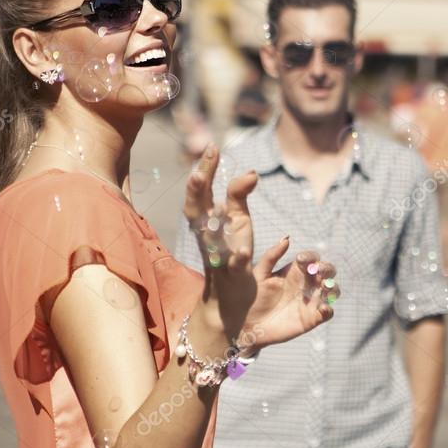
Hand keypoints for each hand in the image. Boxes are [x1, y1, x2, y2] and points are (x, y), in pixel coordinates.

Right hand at [183, 144, 258, 336]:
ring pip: (210, 239)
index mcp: (209, 222)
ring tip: (216, 207)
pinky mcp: (232, 277)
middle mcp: (208, 238)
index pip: (201, 192)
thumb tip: (251, 171)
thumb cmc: (233, 255)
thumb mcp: (238, 221)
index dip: (205, 170)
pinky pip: (232, 267)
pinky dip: (237, 258)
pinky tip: (243, 251)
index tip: (213, 147)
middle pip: (196, 211)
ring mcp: (218, 257)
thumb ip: (239, 194)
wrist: (229, 301)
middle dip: (198, 191)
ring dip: (212, 223)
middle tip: (201, 170)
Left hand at [236, 240, 337, 352]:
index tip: (300, 259)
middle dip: (327, 269)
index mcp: (294, 271)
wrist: (245, 324)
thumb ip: (271, 256)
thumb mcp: (259, 274)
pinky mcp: (311, 318)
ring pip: (332, 290)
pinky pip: (327, 312)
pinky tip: (323, 308)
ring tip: (325, 288)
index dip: (310, 256)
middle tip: (318, 272)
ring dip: (333, 287)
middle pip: (327, 271)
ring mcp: (310, 301)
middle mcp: (306, 284)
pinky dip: (329, 309)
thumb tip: (287, 238)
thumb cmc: (250, 296)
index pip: (311, 258)